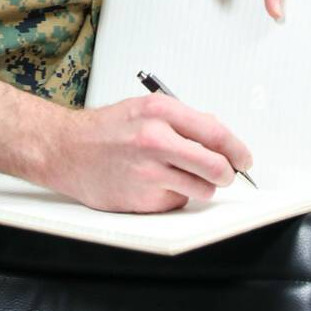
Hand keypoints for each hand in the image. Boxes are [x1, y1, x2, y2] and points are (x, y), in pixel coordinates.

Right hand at [45, 92, 254, 211]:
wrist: (65, 150)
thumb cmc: (105, 130)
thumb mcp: (144, 108)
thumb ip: (182, 120)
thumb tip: (217, 136)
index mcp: (159, 112)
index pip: (215, 132)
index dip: (237, 148)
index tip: (244, 158)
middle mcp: (155, 140)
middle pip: (215, 166)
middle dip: (227, 173)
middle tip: (226, 174)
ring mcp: (149, 173)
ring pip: (201, 189)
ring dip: (201, 186)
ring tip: (181, 176)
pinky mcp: (142, 199)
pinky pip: (177, 202)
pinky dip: (174, 196)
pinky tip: (155, 184)